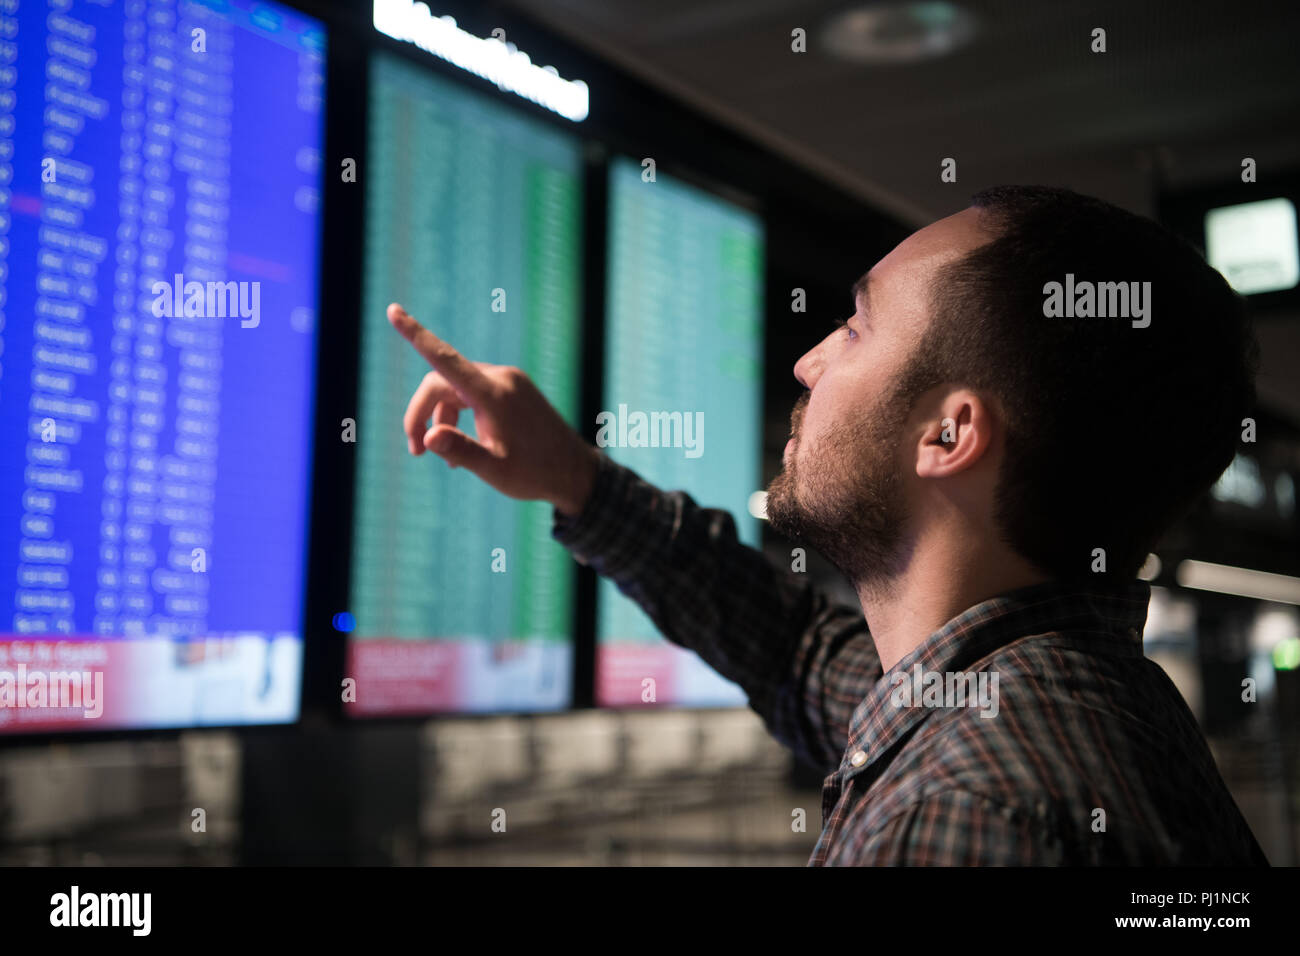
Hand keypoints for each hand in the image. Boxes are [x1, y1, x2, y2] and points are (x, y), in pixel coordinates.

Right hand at [386, 303, 599, 516]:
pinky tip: (463, 448)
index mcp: (493, 393)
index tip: (392, 310)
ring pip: (457, 389)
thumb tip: (427, 437)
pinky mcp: (514, 389)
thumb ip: (460, 450)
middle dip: (422, 413)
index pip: (444, 358)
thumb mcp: (494, 469)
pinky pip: (475, 394)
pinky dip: (461, 415)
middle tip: (416, 452)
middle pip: (442, 382)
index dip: (414, 335)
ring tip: (446, 459)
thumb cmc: (535, 473)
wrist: (575, 472)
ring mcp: (509, 381)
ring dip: (442, 418)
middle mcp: (501, 378)